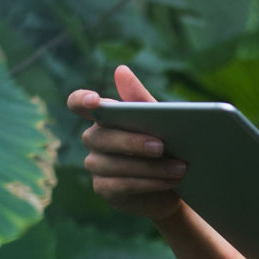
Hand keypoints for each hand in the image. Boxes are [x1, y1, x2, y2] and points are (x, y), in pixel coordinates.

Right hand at [67, 65, 187, 221]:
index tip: (95, 100)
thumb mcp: (159, 120)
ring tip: (179, 168)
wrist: (175, 183)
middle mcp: (94, 139)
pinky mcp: (103, 188)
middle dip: (132, 142)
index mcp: (103, 116)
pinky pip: (121, 185)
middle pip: (101, 137)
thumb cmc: (164, 144)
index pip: (78, 103)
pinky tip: (169, 182)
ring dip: (149, 167)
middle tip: (161, 146)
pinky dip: (148, 183)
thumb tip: (120, 70)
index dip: (81, 100)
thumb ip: (140, 99)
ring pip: (113, 164)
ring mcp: (95, 165)